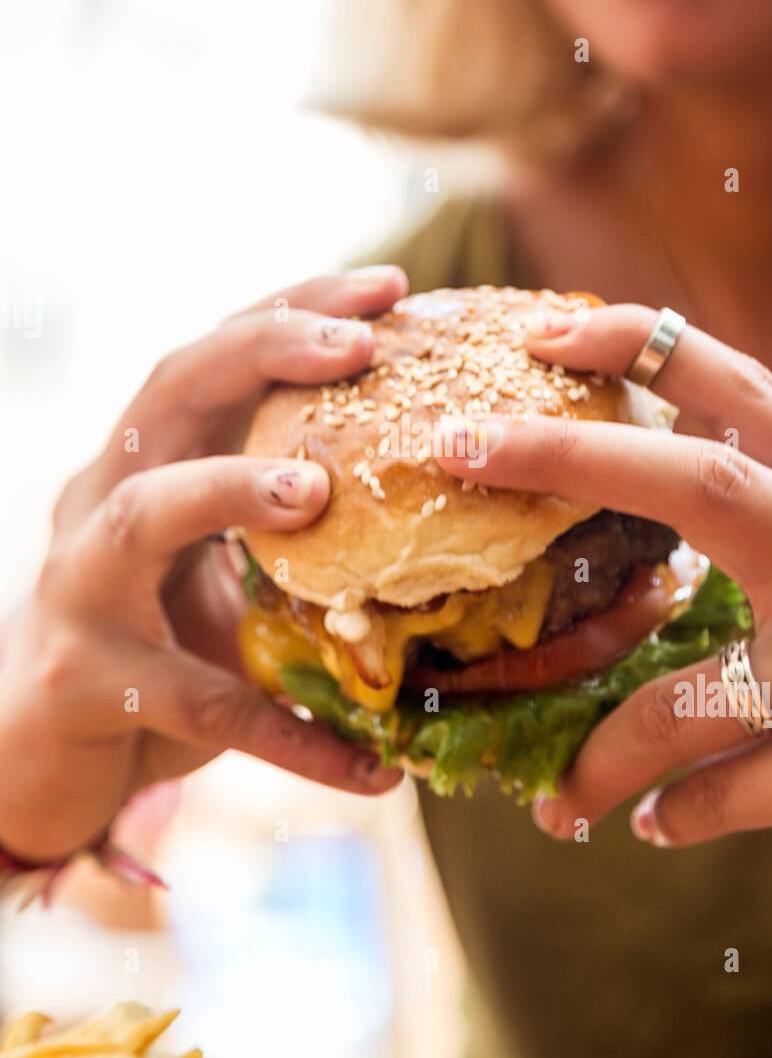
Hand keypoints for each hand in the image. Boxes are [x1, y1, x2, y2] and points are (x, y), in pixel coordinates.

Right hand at [0, 267, 406, 863]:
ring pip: (146, 515)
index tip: (390, 288)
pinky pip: (197, 704)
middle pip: (169, 391)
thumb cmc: (147, 648)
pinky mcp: (86, 683)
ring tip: (316, 491)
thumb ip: (293, 540)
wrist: (30, 755)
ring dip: (231, 490)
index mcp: (147, 463)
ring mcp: (81, 589)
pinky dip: (288, 734)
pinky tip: (369, 769)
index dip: (295, 310)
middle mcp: (103, 504)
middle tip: (359, 344)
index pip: (218, 357)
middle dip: (263, 350)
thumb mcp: (218, 577)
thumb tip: (444, 528)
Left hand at [436, 303, 771, 851]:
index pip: (750, 399)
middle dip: (569, 452)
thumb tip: (653, 548)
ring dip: (598, 759)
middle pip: (702, 481)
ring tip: (557, 801)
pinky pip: (719, 793)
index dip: (649, 348)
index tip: (546, 334)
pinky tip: (655, 827)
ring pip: (676, 703)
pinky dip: (676, 816)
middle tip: (457, 443)